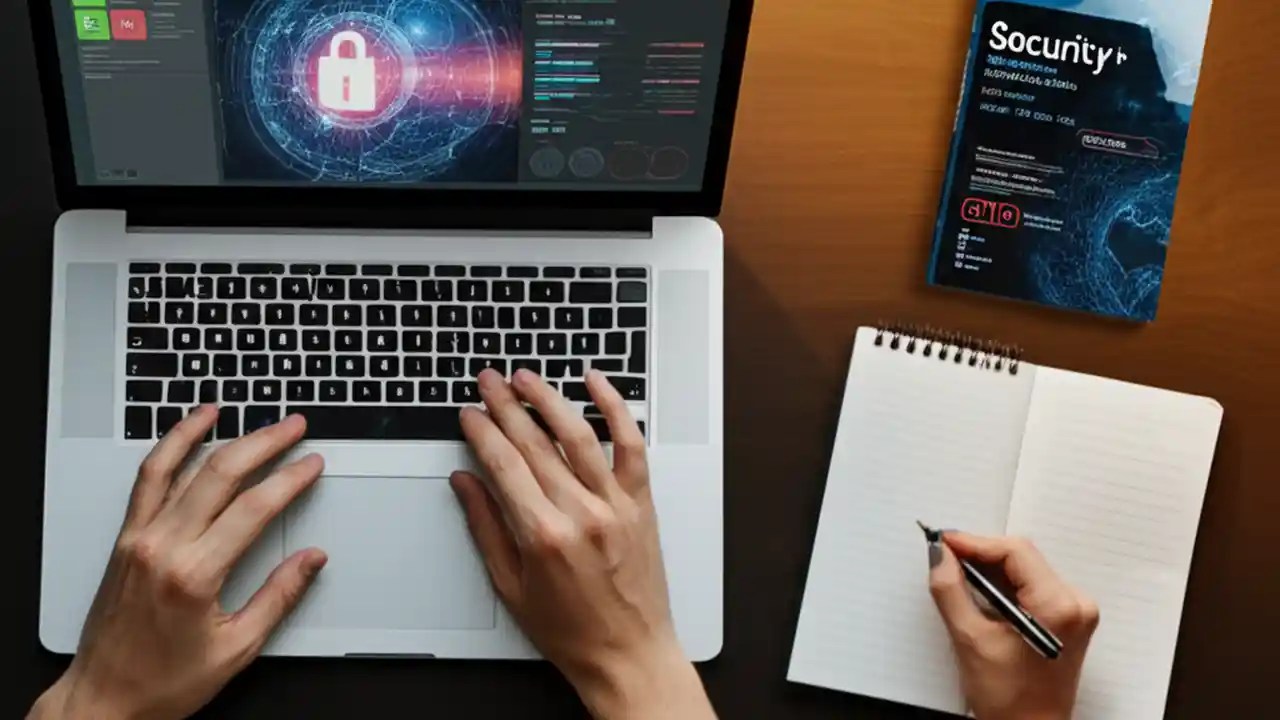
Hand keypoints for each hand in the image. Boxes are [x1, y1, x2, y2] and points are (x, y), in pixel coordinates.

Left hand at [29, 408, 327, 719]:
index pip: (254, 508)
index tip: (312, 464)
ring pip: (180, 467)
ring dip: (214, 434)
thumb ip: (279, 597)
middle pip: (221, 475)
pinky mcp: (125, 539)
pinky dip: (168, 447)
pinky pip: (147, 480)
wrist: (102, 700)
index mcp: (194, 574)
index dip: (289, 480)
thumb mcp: (237, 648)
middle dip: (264, 443)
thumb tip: (311, 560)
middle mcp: (163, 547)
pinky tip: (188, 430)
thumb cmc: (164, 682)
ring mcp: (138, 538)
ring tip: (241, 411)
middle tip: (294, 427)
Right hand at [452, 369, 714, 719]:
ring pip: (579, 434)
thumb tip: (465, 482)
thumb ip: (485, 527)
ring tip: (526, 378)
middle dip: (505, 406)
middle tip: (488, 382)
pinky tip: (597, 384)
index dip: (481, 432)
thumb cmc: (571, 630)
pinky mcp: (641, 502)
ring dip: (549, 399)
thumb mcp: (510, 586)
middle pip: (535, 443)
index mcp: (542, 535)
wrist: (628, 653)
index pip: (503, 464)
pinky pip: (632, 445)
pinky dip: (616, 409)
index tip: (468, 413)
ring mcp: (615, 504)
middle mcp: (580, 513)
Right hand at [929, 532, 1099, 719]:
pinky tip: (979, 590)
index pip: (1015, 553)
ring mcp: (1075, 611)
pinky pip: (1032, 587)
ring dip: (991, 569)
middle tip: (945, 555)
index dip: (975, 543)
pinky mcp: (1067, 619)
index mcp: (1059, 606)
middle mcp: (1075, 603)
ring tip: (957, 572)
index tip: (944, 542)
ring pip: (1025, 570)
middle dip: (981, 554)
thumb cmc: (1008, 698)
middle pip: (1022, 558)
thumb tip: (939, 555)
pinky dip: (1003, 585)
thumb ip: (951, 591)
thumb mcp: (970, 640)